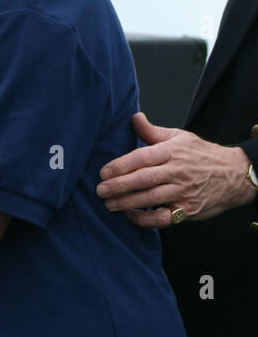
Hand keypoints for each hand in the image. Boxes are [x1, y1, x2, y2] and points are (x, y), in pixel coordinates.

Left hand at [96, 112, 255, 227]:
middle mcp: (177, 171)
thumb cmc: (202, 154)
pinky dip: (146, 219)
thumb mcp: (179, 137)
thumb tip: (134, 117)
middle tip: (100, 190)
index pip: (142, 157)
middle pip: (144, 179)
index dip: (120, 165)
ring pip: (151, 198)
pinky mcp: (189, 209)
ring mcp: (184, 191)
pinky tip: (131, 216)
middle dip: (119, 186)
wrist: (235, 174)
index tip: (103, 172)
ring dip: (127, 203)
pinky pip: (164, 218)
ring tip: (109, 204)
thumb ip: (152, 131)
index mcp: (172, 152)